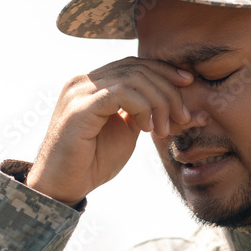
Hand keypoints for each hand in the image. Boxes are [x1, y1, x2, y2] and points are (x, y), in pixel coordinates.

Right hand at [26, 57, 205, 205]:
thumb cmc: (92, 162)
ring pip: (133, 78)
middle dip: (167, 89)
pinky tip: (147, 128)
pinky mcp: (79, 108)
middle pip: (137, 68)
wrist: (62, 186)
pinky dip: (142, 107)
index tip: (188, 83)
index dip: (164, 70)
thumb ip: (149, 114)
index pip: (134, 64)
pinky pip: (121, 93)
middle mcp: (83, 81)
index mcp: (93, 83)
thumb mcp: (129, 133)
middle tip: (183, 116)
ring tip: (165, 129)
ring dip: (158, 101)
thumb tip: (188, 111)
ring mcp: (79, 92)